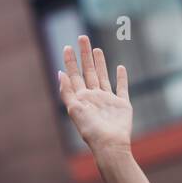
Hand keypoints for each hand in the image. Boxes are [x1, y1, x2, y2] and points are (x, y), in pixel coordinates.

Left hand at [57, 34, 132, 159]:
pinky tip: (120, 68)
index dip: (70, 61)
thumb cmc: (91, 130)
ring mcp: (108, 100)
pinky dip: (122, 78)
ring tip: (96, 49)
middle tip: (82, 38)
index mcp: (81, 99)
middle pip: (88, 71)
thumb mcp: (75, 110)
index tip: (68, 47)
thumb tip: (59, 74)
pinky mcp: (122, 105)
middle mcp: (94, 98)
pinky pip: (122, 88)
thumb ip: (67, 92)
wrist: (110, 144)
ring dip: (100, 63)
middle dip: (85, 55)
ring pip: (103, 77)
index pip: (74, 76)